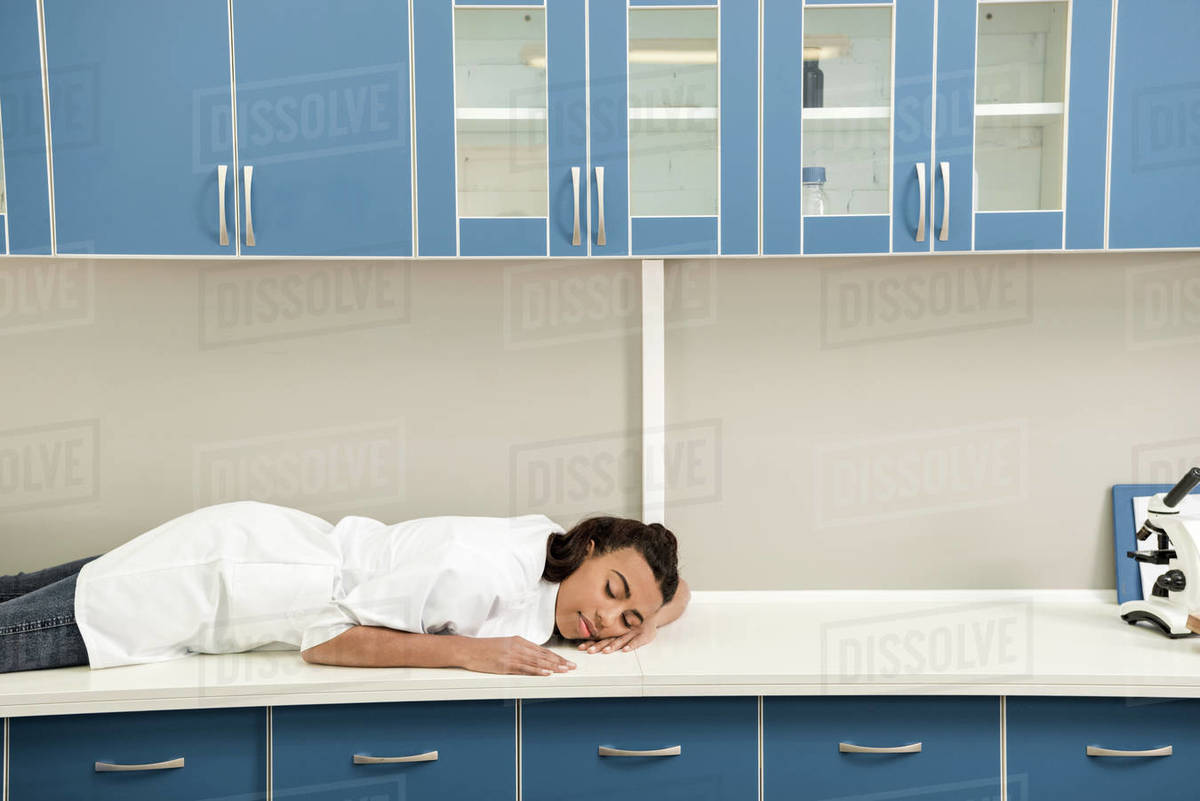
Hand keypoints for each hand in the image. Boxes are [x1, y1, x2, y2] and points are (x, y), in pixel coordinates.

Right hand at [461, 636, 576, 675]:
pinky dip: (537, 671)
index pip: (542, 650)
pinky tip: (546, 673)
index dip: (556, 656)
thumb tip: (533, 657)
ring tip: (564, 670)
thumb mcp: (505, 645)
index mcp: (519, 641)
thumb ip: (519, 650)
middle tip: (571, 667)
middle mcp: (518, 647)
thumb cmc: (485, 649)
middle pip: (543, 655)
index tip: (566, 661)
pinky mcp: (505, 665)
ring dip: (552, 667)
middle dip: (559, 662)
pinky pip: (524, 669)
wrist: (469, 650)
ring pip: (537, 662)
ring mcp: (512, 656)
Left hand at [577, 619, 657, 653]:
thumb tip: (590, 635)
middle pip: (609, 639)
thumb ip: (610, 630)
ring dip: (613, 646)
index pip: (601, 637)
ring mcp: (633, 632)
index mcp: (615, 630)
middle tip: (589, 651)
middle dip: (598, 645)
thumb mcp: (622, 624)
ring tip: (606, 651)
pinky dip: (631, 645)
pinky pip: (637, 641)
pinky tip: (626, 650)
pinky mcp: (644, 635)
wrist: (652, 612)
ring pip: (621, 640)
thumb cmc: (635, 621)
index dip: (590, 641)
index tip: (580, 647)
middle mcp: (622, 631)